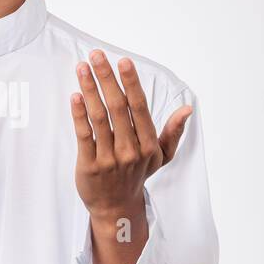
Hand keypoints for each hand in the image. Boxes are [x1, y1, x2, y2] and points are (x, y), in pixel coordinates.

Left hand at [71, 50, 192, 220]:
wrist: (116, 208)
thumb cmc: (138, 175)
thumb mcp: (161, 157)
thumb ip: (173, 132)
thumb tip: (188, 109)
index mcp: (149, 144)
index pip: (139, 107)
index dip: (131, 83)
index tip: (124, 61)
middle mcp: (131, 151)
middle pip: (118, 108)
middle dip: (107, 78)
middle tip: (96, 55)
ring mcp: (110, 159)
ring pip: (99, 118)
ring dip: (90, 90)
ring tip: (82, 68)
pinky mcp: (90, 166)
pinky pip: (84, 136)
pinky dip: (79, 115)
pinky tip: (75, 96)